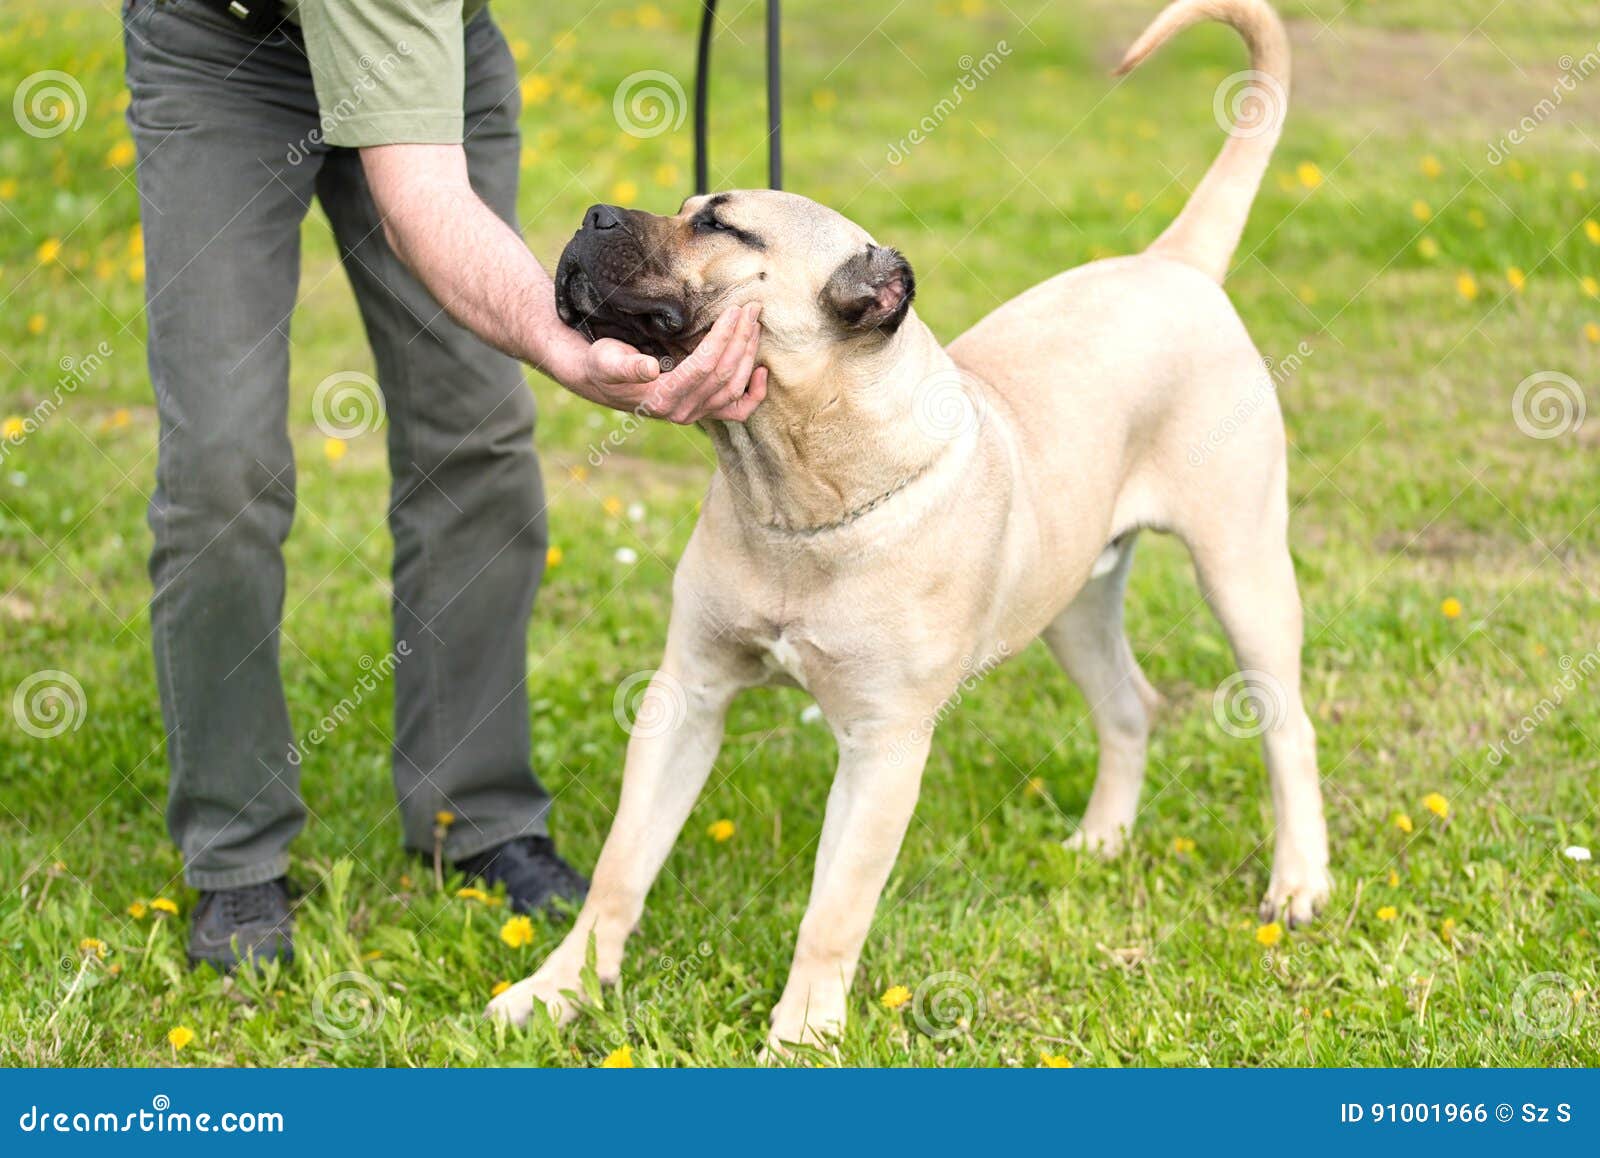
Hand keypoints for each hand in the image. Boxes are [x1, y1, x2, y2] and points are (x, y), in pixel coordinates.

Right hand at [547, 302, 768, 423]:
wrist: (599, 380)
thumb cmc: (602, 363)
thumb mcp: (605, 360)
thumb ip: (626, 366)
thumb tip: (649, 368)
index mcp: (661, 397)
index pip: (703, 366)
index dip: (722, 338)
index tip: (735, 310)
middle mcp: (682, 410)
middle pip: (723, 374)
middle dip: (741, 340)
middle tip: (752, 309)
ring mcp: (695, 413)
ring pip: (733, 388)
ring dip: (748, 355)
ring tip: (755, 325)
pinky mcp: (702, 411)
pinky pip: (736, 411)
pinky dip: (753, 394)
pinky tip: (761, 372)